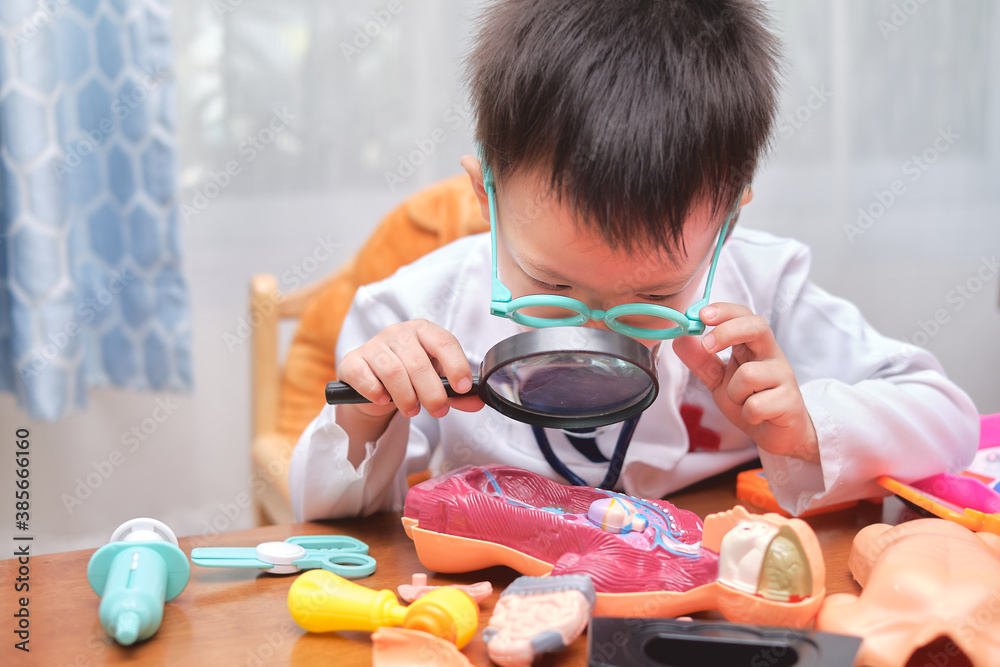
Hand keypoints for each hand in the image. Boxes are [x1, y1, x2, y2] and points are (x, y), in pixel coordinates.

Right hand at [337, 319, 484, 419]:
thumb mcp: (435, 381)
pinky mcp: (352, 361)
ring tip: (412, 411)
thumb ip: (456, 392)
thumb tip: (477, 402)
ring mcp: (373, 345)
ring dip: (406, 397)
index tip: (463, 388)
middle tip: (438, 410)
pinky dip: (376, 392)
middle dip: (432, 392)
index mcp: (423, 330)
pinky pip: (364, 376)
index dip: (456, 365)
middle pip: (418, 362)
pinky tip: (384, 400)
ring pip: (393, 371)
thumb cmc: (409, 377)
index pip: (444, 341)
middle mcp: (398, 332)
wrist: (373, 383)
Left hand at [672, 303, 818, 461]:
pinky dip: (748, 414)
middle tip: (707, 345)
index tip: (700, 314)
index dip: (723, 311)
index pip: (743, 316)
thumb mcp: (719, 380)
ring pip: (748, 375)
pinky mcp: (789, 401)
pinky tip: (756, 416)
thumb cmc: (750, 401)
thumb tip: (680, 339)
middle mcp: (771, 355)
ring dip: (735, 393)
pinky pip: (756, 405)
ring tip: (743, 402)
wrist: (778, 433)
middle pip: (757, 326)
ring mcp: (783, 376)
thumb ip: (701, 361)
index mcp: (753, 346)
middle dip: (728, 331)